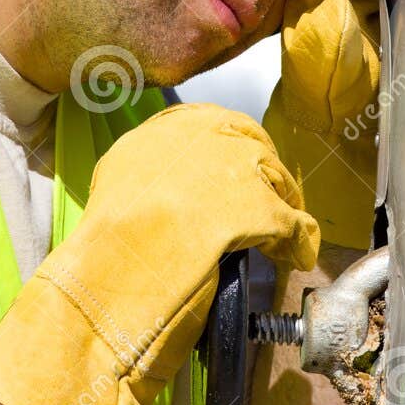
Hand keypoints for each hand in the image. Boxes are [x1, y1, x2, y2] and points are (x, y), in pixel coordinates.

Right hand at [0, 103, 318, 404]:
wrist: (106, 281)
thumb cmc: (106, 249)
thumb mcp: (122, 187)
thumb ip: (156, 173)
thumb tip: (186, 186)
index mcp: (162, 130)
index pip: (218, 123)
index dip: (237, 149)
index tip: (245, 169)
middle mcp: (198, 137)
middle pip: (253, 146)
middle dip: (267, 175)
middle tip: (272, 202)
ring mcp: (228, 169)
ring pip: (275, 181)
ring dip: (285, 207)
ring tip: (285, 235)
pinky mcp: (254, 208)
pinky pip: (291, 222)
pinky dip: (298, 241)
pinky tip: (295, 256)